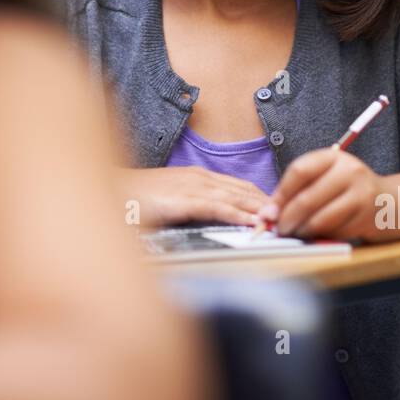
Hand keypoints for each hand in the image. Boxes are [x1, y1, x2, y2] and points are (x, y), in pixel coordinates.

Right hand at [122, 166, 269, 227]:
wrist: (108, 189)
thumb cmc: (134, 198)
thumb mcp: (168, 201)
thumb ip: (189, 207)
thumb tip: (207, 219)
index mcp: (197, 177)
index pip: (239, 186)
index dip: (260, 198)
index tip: (278, 211)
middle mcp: (199, 178)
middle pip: (244, 190)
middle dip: (268, 204)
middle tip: (291, 217)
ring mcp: (192, 187)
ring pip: (236, 198)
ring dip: (260, 209)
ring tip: (280, 221)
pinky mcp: (183, 200)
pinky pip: (218, 208)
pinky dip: (238, 215)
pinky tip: (253, 222)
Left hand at [258, 146, 389, 240]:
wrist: (390, 201)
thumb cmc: (347, 189)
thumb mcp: (326, 177)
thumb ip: (298, 189)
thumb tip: (268, 213)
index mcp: (333, 157)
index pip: (299, 171)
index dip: (280, 194)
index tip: (269, 211)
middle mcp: (350, 171)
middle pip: (308, 198)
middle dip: (288, 218)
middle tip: (279, 229)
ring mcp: (361, 195)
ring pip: (321, 219)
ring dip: (303, 230)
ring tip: (297, 233)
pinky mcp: (367, 218)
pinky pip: (335, 232)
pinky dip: (322, 237)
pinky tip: (318, 235)